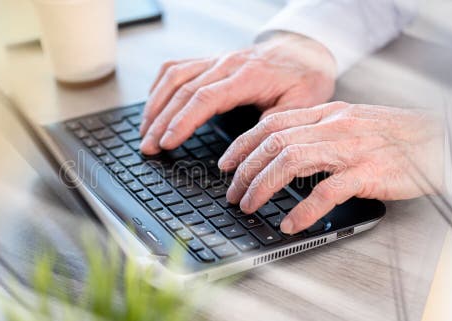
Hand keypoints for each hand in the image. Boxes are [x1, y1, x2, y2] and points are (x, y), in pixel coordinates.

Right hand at [139, 32, 336, 154]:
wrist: (306, 51)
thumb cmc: (305, 79)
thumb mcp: (302, 104)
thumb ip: (275, 124)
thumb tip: (251, 148)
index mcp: (248, 75)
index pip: (205, 97)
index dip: (183, 121)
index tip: (167, 141)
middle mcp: (227, 64)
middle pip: (183, 89)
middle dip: (160, 120)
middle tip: (148, 147)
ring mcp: (216, 60)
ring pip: (174, 77)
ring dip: (155, 106)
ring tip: (144, 132)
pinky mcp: (210, 61)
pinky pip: (176, 68)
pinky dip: (159, 87)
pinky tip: (152, 106)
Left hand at [218, 102, 442, 233]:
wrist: (441, 141)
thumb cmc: (398, 138)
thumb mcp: (354, 125)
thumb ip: (322, 134)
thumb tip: (285, 152)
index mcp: (329, 114)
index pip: (273, 123)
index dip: (243, 143)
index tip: (226, 163)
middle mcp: (335, 126)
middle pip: (274, 142)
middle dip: (245, 169)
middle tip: (232, 193)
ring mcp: (351, 148)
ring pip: (291, 161)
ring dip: (263, 186)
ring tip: (250, 206)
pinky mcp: (368, 171)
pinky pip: (327, 190)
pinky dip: (303, 209)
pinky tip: (290, 223)